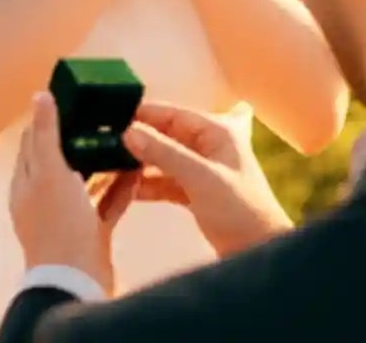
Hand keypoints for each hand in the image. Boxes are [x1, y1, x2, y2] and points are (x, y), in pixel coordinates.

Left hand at [10, 93, 138, 293]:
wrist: (77, 282)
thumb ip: (46, 134)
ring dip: (104, 162)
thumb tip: (39, 95)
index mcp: (26, 183)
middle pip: (63, 160)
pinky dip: (121, 187)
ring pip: (88, 181)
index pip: (33, 142)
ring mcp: (69, 218)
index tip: (74, 100)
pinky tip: (139, 171)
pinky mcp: (92, 233)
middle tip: (105, 117)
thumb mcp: (50, 173)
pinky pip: (108, 203)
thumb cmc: (59, 226)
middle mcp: (44, 199)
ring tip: (125, 139)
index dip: (50, 119)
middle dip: (81, 139)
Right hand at [122, 102, 292, 256]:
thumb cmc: (241, 210)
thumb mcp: (200, 178)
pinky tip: (126, 189)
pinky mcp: (197, 192)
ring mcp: (203, 169)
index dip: (142, 115)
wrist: (261, 251)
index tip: (110, 118)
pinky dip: (148, 184)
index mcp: (219, 131)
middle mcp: (211, 145)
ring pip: (164, 158)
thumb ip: (164, 153)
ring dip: (140, 163)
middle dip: (138, 139)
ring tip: (109, 165)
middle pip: (166, 134)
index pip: (172, 114)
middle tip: (104, 143)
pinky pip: (166, 181)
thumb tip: (129, 132)